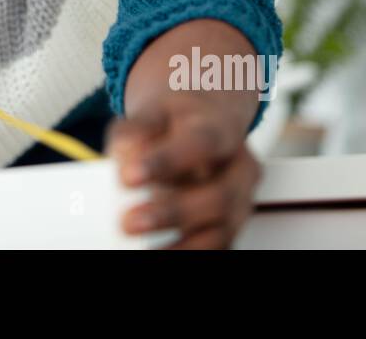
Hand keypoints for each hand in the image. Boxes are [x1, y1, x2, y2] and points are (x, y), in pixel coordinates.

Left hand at [106, 92, 263, 248]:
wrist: (204, 123)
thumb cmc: (175, 122)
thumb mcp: (150, 112)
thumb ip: (133, 132)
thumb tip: (124, 158)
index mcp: (220, 129)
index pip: (201, 144)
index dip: (166, 162)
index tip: (129, 177)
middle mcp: (240, 167)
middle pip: (219, 196)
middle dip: (172, 213)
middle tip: (128, 221)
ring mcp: (241, 200)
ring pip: (223, 231)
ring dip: (182, 246)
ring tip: (143, 251)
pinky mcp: (233, 225)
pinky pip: (217, 247)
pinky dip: (187, 252)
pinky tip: (158, 252)